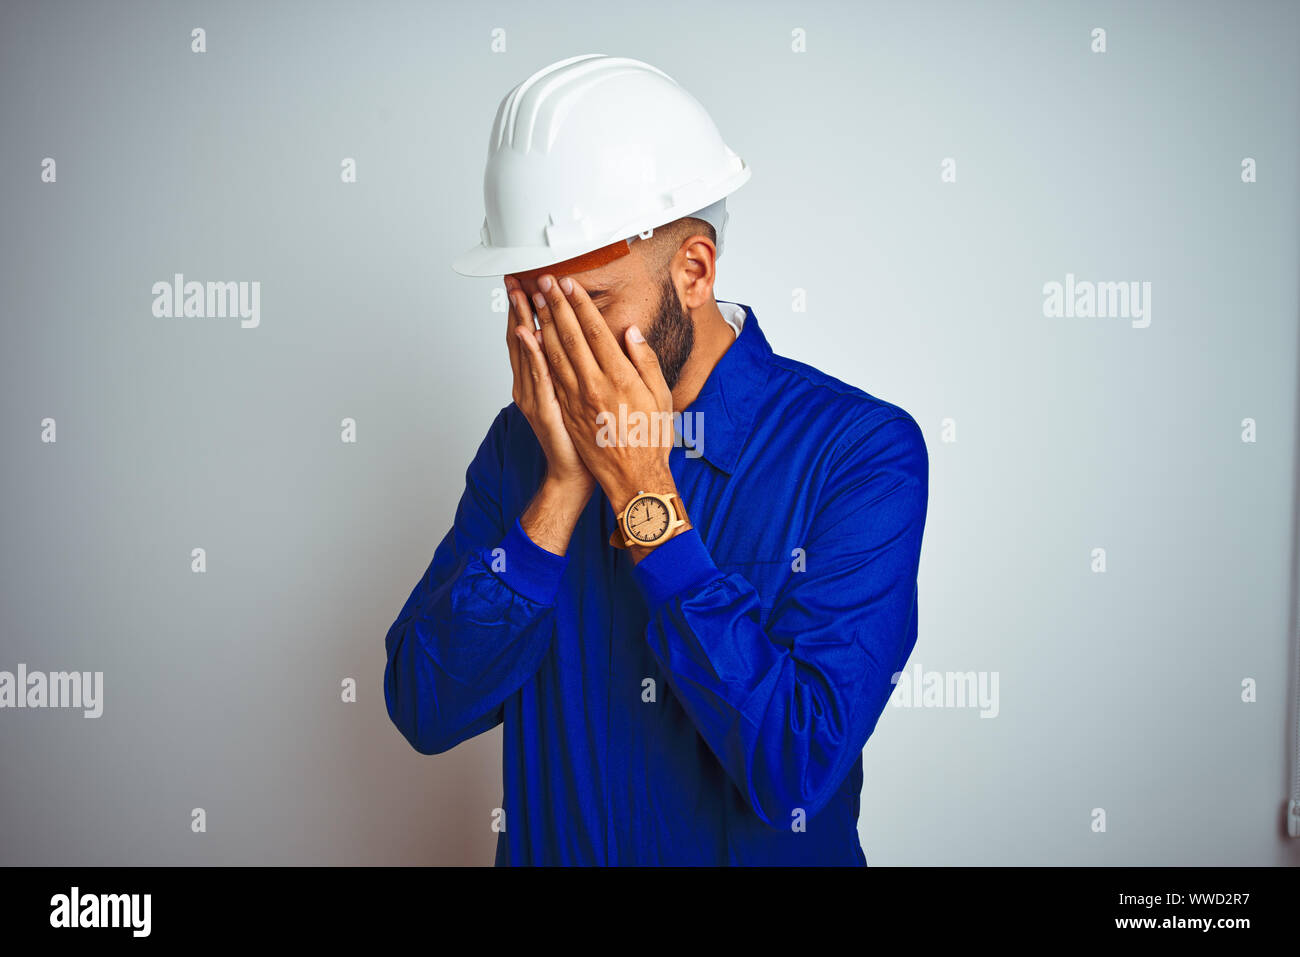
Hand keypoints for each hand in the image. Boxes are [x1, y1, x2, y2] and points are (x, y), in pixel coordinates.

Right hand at [505, 276, 595, 500]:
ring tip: (521, 292)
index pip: (536, 336)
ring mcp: (536, 396)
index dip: (531, 308)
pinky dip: (532, 353)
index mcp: (546, 379)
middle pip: (525, 337)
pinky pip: (539, 376)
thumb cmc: (583, 440)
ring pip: (528, 351)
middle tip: (516, 277)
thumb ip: (575, 368)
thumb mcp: (577, 399)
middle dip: (521, 305)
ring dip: (524, 319)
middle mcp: (534, 385)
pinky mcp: (545, 409)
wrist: (575, 475)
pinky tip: (529, 333)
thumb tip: (578, 339)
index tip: (529, 282)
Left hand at [529, 273, 677, 515]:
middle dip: (555, 305)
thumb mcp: (661, 398)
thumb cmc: (650, 439)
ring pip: (552, 354)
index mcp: (619, 378)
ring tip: (532, 300)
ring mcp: (575, 400)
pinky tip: (529, 337)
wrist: (632, 479)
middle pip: (569, 336)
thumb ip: (646, 362)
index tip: (569, 284)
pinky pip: (548, 377)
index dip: (579, 304)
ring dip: (540, 323)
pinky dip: (536, 354)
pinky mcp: (565, 412)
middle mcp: (593, 386)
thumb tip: (631, 333)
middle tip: (544, 281)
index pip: (594, 331)